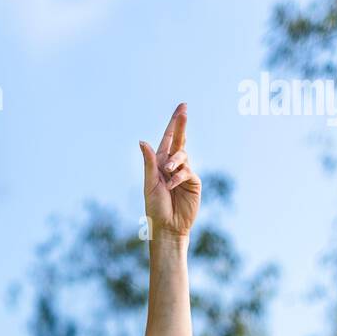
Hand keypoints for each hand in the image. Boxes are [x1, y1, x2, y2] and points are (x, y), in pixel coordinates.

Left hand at [139, 102, 200, 238]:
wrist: (168, 227)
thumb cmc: (155, 208)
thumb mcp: (150, 183)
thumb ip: (149, 162)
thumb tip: (143, 141)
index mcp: (160, 164)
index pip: (168, 140)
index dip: (174, 124)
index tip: (182, 107)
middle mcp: (173, 166)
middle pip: (179, 141)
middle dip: (181, 125)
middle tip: (184, 109)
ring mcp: (184, 173)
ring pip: (183, 156)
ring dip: (175, 161)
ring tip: (168, 173)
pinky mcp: (193, 182)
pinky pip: (187, 172)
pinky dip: (178, 177)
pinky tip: (172, 186)